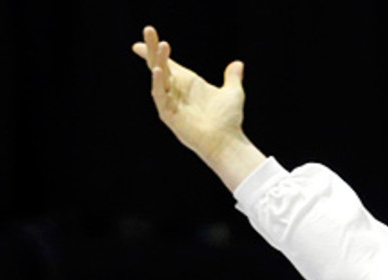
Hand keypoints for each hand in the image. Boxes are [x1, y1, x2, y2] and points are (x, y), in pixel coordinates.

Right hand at [131, 25, 261, 187]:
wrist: (228, 142)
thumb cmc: (229, 121)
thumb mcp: (233, 93)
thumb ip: (232, 78)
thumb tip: (238, 64)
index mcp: (188, 83)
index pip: (168, 63)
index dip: (157, 50)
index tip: (149, 34)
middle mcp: (176, 90)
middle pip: (159, 64)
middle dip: (153, 48)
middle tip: (149, 29)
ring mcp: (170, 102)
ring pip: (159, 77)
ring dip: (159, 61)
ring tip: (163, 45)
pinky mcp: (169, 114)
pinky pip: (160, 95)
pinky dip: (158, 83)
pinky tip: (160, 70)